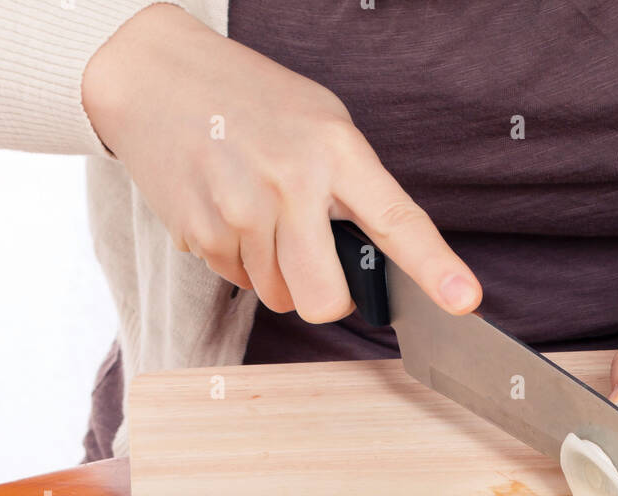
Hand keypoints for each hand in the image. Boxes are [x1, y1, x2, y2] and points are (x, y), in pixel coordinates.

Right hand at [82, 3, 479, 320]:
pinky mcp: (201, 231)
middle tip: (310, 259)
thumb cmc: (249, 102)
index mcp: (335, 149)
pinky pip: (238, 281)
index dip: (434, 267)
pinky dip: (237, 259)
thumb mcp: (320, 123)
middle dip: (322, 297)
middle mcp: (291, 183)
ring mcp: (241, 210)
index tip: (464, 300)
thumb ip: (354, 188)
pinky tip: (224, 210)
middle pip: (324, 300)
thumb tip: (382, 263)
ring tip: (256, 211)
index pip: (396, 220)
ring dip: (275, 273)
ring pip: (279, 297)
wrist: (153, 74)